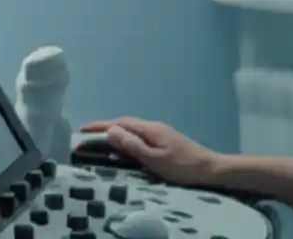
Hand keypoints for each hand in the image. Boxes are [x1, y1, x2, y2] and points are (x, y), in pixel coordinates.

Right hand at [80, 116, 222, 186]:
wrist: (210, 168)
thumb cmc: (182, 166)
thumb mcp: (154, 158)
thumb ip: (132, 145)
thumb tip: (110, 131)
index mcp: (149, 129)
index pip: (119, 123)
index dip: (100, 126)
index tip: (82, 130)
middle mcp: (153, 127)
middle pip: (124, 124)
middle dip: (104, 129)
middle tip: (86, 137)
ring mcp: (160, 133)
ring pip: (131, 129)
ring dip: (115, 133)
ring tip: (99, 141)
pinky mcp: (164, 140)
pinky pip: (138, 135)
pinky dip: (126, 138)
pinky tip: (124, 147)